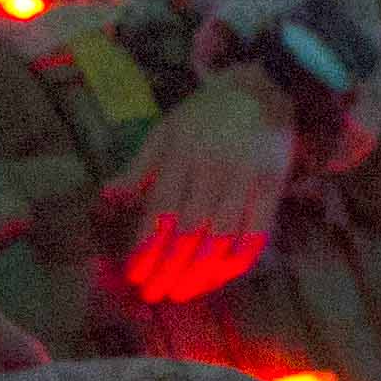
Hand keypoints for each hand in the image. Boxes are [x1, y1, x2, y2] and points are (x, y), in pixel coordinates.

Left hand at [111, 72, 295, 303]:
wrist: (263, 86)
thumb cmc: (206, 114)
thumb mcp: (166, 131)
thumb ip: (140, 167)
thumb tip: (108, 198)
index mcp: (180, 155)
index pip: (159, 211)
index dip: (146, 247)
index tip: (135, 276)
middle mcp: (211, 169)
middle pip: (187, 230)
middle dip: (169, 268)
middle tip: (155, 295)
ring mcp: (244, 179)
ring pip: (220, 237)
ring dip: (200, 272)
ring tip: (183, 293)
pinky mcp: (272, 186)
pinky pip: (256, 232)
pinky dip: (238, 260)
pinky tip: (222, 277)